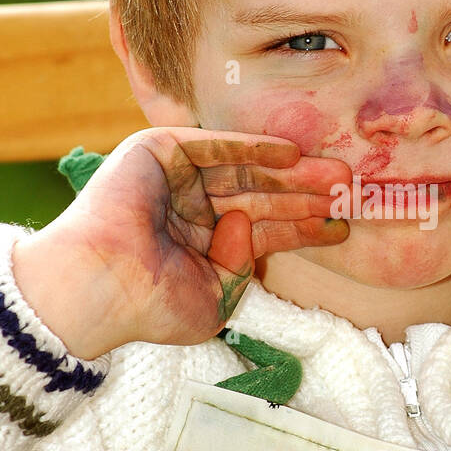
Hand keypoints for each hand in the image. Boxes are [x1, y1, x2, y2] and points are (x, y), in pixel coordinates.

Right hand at [12, 128, 350, 357]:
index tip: (342, 227)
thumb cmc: (150, 305)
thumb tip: (249, 227)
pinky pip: (215, 145)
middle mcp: (189, 210)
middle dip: (304, 195)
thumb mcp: (215, 298)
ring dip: (290, 172)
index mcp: (200, 246)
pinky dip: (253, 147)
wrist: (101, 289)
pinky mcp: (158, 153)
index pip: (262, 231)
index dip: (302, 228)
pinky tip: (291, 154)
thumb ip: (241, 267)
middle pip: (260, 196)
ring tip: (334, 174)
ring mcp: (174, 180)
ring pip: (244, 170)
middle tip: (349, 191)